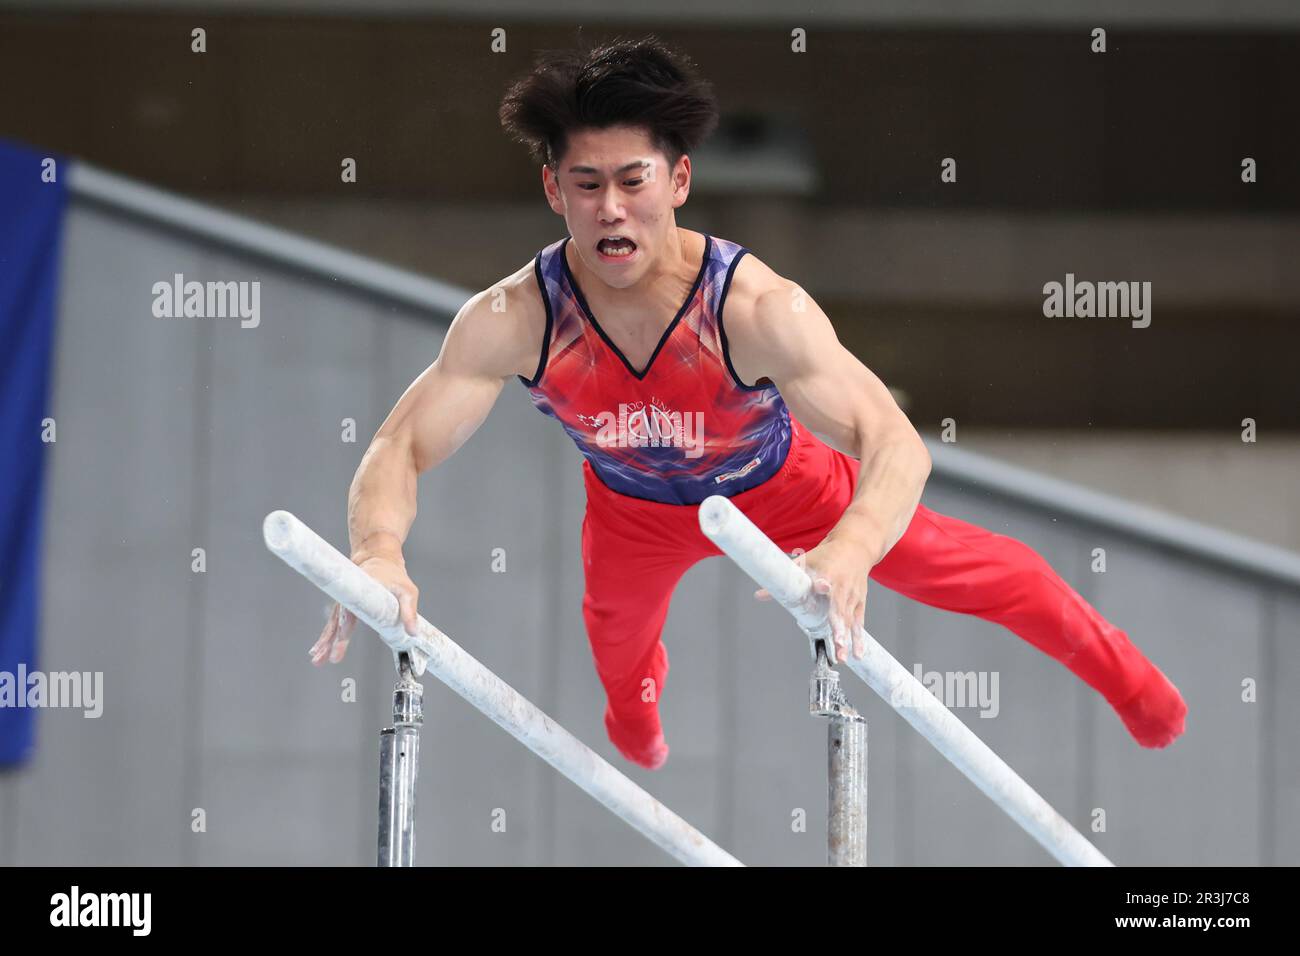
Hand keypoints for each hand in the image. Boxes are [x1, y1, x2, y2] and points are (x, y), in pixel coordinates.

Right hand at [309, 554, 419, 664]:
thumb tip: (413, 633)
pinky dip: (325, 638)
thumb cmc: (394, 575)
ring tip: (317, 659)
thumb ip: (409, 612)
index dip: (345, 628)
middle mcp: (348, 598)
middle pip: (338, 622)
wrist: (377, 559)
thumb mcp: (407, 591)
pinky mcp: (343, 609)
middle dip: (331, 641)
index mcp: (362, 593)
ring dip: (324, 642)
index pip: (351, 612)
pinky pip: (333, 625)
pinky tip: (318, 652)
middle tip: (329, 658)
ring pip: (332, 625)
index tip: (341, 639)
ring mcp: (344, 604)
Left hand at [754, 540, 872, 663]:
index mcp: (828, 572)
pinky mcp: (860, 603)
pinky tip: (857, 655)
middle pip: (839, 609)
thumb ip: (785, 579)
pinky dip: (858, 639)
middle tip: (836, 643)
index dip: (822, 585)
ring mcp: (852, 596)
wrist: (855, 547)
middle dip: (838, 627)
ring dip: (846, 639)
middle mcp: (842, 586)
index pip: (825, 580)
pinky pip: (858, 624)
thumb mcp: (806, 561)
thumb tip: (759, 595)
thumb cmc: (826, 555)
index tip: (822, 587)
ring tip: (842, 657)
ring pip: (849, 621)